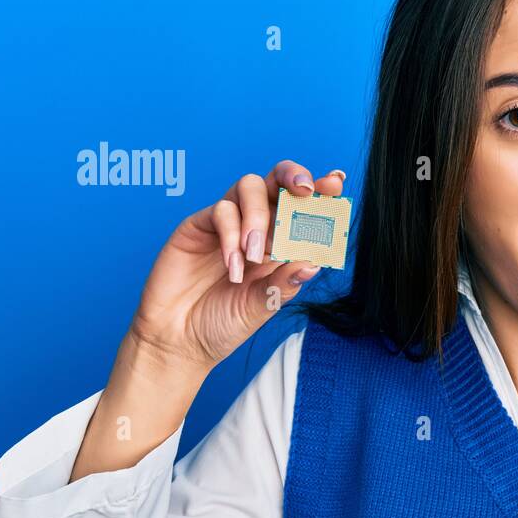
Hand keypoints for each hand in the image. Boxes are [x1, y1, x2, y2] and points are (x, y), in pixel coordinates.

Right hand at [128, 159, 345, 373]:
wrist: (182, 341)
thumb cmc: (224, 322)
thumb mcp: (263, 306)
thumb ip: (285, 284)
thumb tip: (314, 263)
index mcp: (280, 243)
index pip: (302, 207)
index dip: (320, 190)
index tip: (336, 183)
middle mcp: (256, 226)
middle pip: (276, 180)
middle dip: (295, 177)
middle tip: (306, 191)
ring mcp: (227, 223)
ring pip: (249, 186)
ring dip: (259, 215)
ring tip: (256, 254)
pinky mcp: (198, 227)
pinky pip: (221, 211)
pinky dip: (232, 234)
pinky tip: (233, 266)